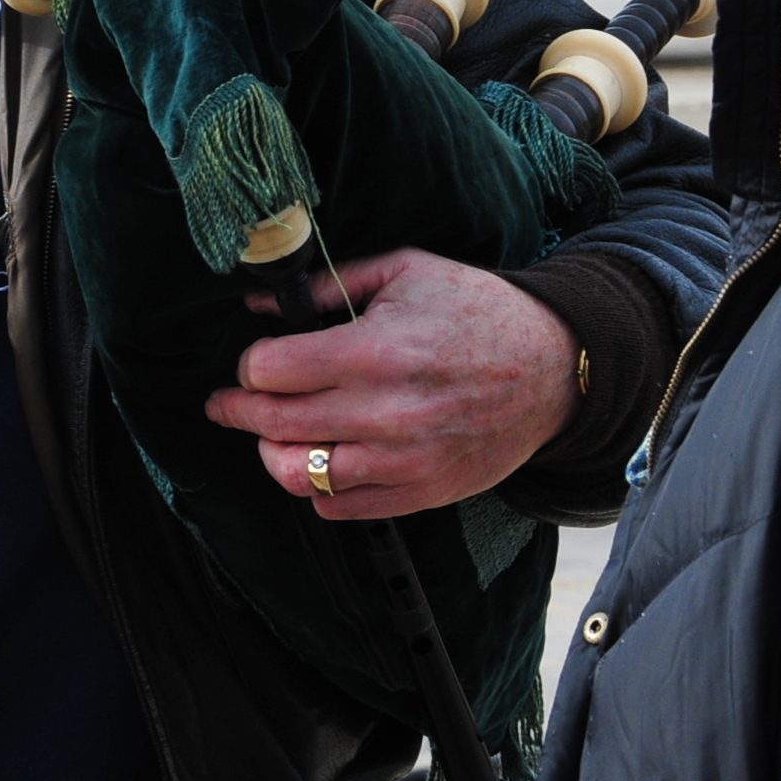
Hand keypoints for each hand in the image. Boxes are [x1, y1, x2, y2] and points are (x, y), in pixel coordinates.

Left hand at [202, 247, 579, 519]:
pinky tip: (317, 461)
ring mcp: (402, 462)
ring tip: (270, 435)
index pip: (270, 370)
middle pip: (274, 423)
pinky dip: (316, 489)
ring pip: (299, 476)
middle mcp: (384, 413)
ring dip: (272, 454)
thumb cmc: (477, 312)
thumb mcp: (405, 272)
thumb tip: (262, 302)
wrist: (553, 368)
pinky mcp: (420, 493)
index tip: (254, 360)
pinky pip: (340, 508)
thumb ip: (327, 285)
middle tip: (227, 403)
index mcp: (375, 352)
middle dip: (238, 410)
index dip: (250, 363)